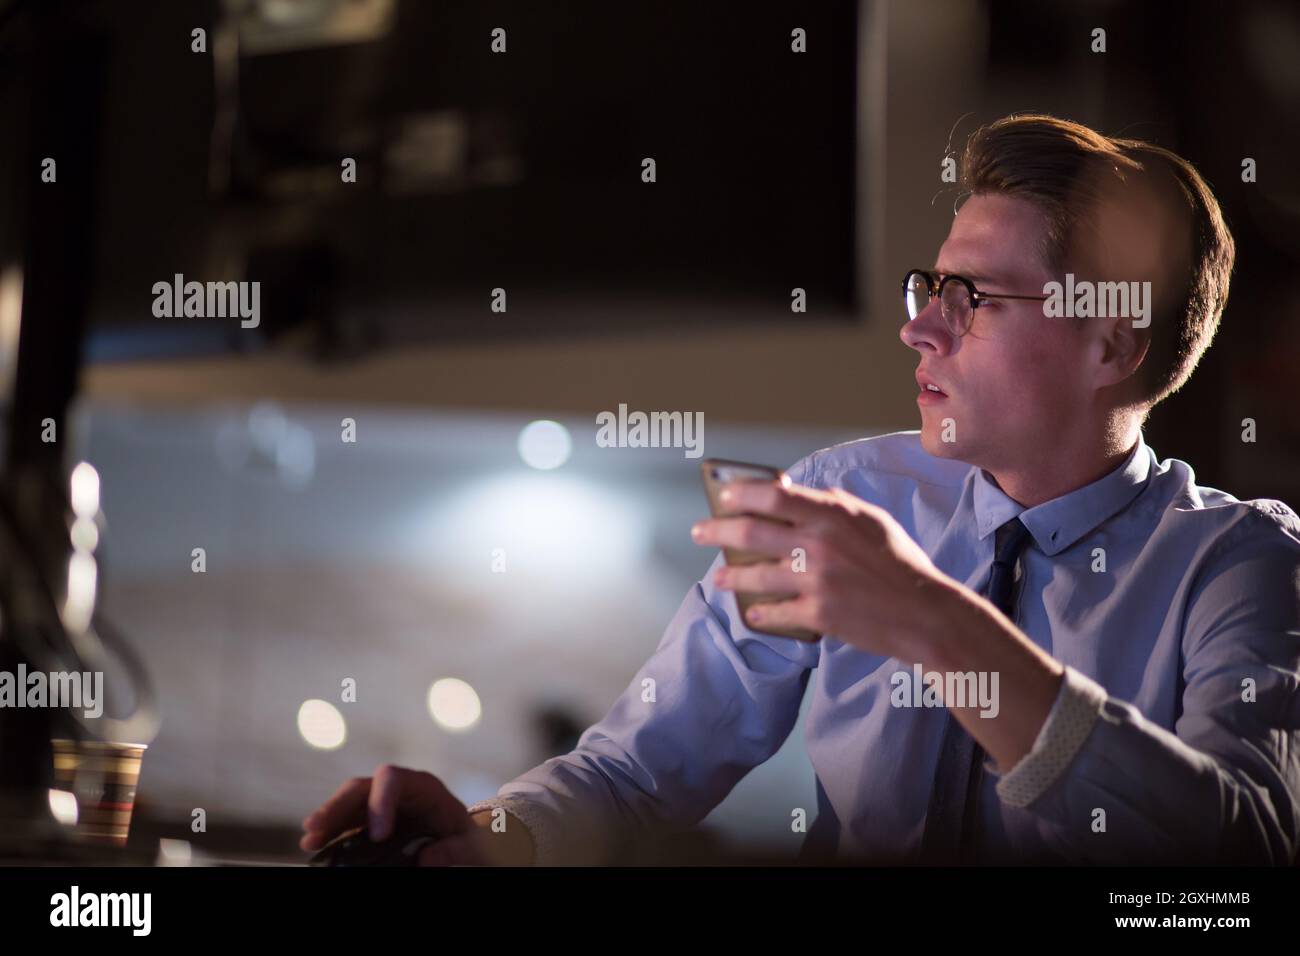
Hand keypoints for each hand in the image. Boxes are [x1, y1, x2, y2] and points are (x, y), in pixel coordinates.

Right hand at [300, 764, 497, 865]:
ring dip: (326, 819)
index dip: (380, 802)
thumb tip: (427, 859)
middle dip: (337, 806)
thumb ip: (455, 849)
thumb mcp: (470, 844)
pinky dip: (330, 833)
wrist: (463, 841)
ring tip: (308, 841)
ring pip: (346, 803)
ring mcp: (379, 805)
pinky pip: (345, 823)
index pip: (393, 779)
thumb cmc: (468, 837)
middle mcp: (396, 790)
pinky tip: (314, 847)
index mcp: (422, 786)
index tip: (378, 836)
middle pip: (360, 787)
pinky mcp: (369, 823)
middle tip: (317, 829)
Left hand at [691, 477, 961, 660]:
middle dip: (717, 531)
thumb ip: (834, 504)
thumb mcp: (872, 520)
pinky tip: (751, 612)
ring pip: (755, 576)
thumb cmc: (900, 564)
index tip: (724, 496)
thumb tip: (797, 491)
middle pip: (750, 533)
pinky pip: (774, 613)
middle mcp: (819, 545)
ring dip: (730, 576)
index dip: (742, 492)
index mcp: (832, 515)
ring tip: (719, 577)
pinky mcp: (818, 615)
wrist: (925, 614)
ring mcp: (815, 581)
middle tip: (700, 532)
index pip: (774, 495)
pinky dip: (759, 613)